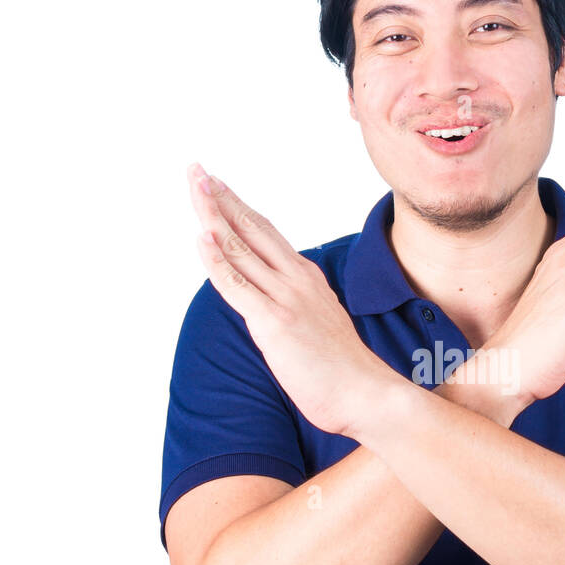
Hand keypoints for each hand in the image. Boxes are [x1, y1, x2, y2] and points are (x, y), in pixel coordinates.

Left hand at [187, 163, 398, 438]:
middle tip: (198, 170)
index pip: (267, 234)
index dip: (240, 208)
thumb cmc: (344, 371)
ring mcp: (286, 298)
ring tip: (196, 186)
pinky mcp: (274, 322)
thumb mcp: (320, 326)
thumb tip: (273, 311)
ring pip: (240, 247)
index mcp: (307, 279)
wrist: (368, 394)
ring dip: (213, 214)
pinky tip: (201, 237)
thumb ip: (297, 309)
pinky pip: (237, 285)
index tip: (218, 186)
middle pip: (251, 228)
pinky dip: (217, 260)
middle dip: (221, 197)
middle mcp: (297, 280)